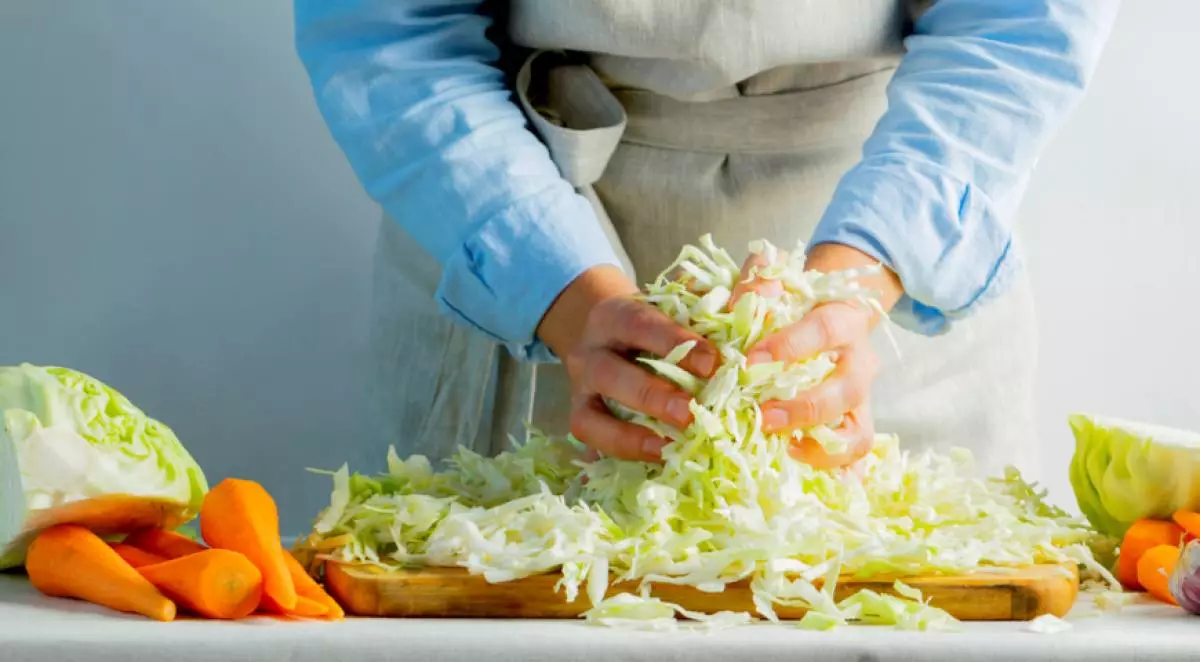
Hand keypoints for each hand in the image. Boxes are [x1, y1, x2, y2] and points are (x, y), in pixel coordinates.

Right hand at [537, 265, 718, 461]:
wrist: (606, 333)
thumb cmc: (652, 324)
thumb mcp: (670, 306)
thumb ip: (700, 310)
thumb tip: (746, 312)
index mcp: (614, 316)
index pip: (640, 324)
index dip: (673, 342)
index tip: (710, 362)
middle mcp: (589, 352)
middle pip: (609, 372)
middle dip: (650, 395)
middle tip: (688, 413)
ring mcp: (580, 389)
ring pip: (590, 414)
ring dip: (631, 434)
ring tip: (669, 447)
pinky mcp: (580, 416)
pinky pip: (591, 439)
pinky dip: (621, 451)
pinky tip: (655, 458)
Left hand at [733, 243, 903, 468]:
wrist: (830, 313)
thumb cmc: (796, 302)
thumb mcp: (777, 280)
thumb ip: (758, 280)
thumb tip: (742, 301)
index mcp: (843, 321)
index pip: (824, 331)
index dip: (791, 346)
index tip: (751, 360)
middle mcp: (858, 362)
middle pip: (847, 389)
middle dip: (805, 407)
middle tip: (764, 416)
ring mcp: (861, 398)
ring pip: (859, 430)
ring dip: (823, 447)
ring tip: (786, 448)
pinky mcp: (855, 423)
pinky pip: (856, 453)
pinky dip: (837, 468)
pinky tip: (808, 472)